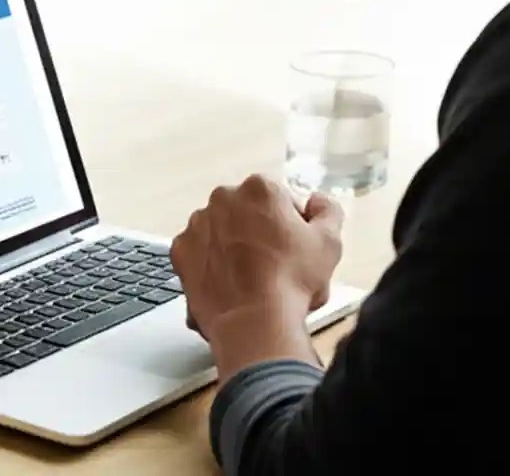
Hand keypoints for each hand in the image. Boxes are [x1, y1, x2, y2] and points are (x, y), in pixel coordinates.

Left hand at [170, 175, 342, 374]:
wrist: (253, 321)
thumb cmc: (292, 280)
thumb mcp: (329, 242)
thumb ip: (327, 210)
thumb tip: (317, 201)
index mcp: (260, 188)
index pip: (280, 200)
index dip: (291, 226)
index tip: (294, 247)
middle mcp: (223, 198)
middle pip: (248, 213)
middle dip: (259, 232)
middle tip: (275, 265)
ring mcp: (198, 223)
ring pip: (221, 230)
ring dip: (233, 246)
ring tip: (251, 278)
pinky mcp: (181, 250)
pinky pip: (199, 252)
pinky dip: (210, 263)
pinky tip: (229, 283)